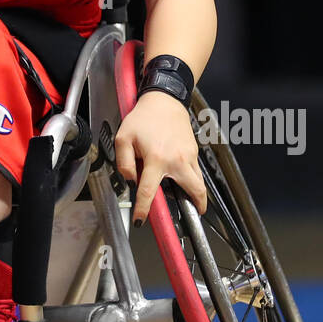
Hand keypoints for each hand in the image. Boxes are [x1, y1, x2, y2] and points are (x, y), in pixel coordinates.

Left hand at [115, 90, 206, 225]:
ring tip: (190, 201)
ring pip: (200, 183)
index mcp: (156, 158)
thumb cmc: (143, 118)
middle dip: (194, 206)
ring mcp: (189, 156)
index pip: (149, 191)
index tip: (140, 220)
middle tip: (190, 215)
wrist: (164, 101)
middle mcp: (177, 160)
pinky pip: (197, 171)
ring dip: (197, 195)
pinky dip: (193, 180)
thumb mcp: (123, 138)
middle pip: (194, 191)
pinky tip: (182, 179)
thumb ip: (123, 162)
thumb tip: (131, 180)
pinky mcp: (195, 152)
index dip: (143, 209)